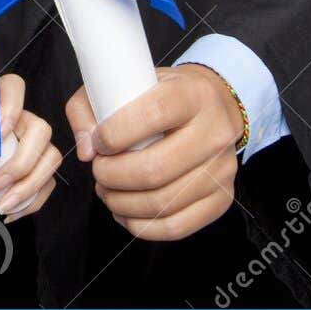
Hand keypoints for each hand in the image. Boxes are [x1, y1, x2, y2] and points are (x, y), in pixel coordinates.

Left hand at [0, 72, 61, 221]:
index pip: (14, 87)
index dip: (12, 107)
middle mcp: (20, 117)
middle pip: (41, 129)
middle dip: (23, 160)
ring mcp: (31, 141)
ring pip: (50, 156)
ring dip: (31, 184)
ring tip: (5, 202)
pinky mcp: (34, 165)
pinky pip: (47, 181)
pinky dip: (34, 200)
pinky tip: (12, 212)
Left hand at [64, 64, 241, 240]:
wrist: (210, 106)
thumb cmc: (159, 95)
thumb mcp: (123, 82)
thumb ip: (89, 107)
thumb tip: (87, 150)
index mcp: (192, 94)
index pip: (152, 115)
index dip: (113, 134)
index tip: (98, 141)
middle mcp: (215, 132)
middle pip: (155, 169)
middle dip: (111, 176)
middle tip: (98, 170)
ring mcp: (222, 169)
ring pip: (162, 203)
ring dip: (121, 203)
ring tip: (107, 190)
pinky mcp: (223, 198)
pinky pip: (176, 226)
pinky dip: (141, 225)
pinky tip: (125, 210)